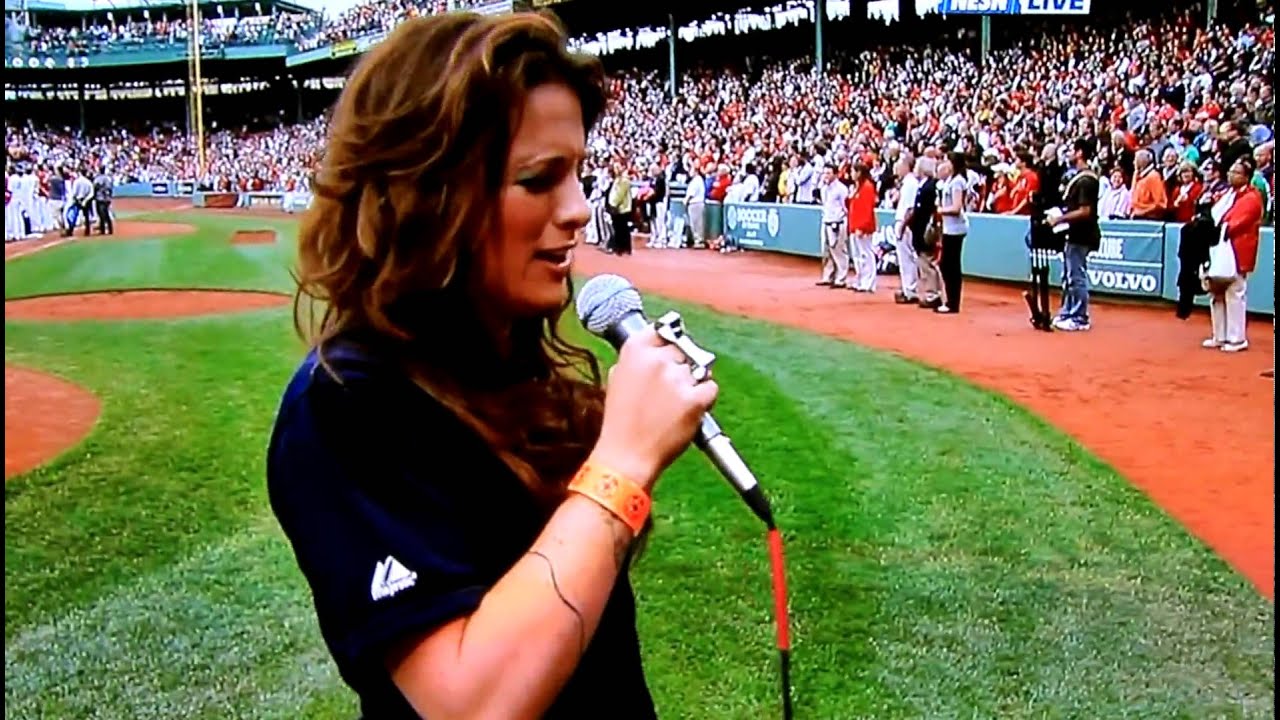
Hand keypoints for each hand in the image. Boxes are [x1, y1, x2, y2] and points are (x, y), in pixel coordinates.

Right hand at [591, 325, 718, 491]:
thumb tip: (658, 347)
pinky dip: (704, 399)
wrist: (627, 456)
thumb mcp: (618, 379)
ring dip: (692, 384)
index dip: (668, 342)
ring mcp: (677, 378)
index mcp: (635, 350)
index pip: (663, 330)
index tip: (670, 348)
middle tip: (670, 390)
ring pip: (699, 369)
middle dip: (680, 367)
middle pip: (683, 349)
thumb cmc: (621, 422)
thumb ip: (638, 359)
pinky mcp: (695, 399)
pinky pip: (711, 388)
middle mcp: (657, 359)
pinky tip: (688, 411)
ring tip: (675, 405)